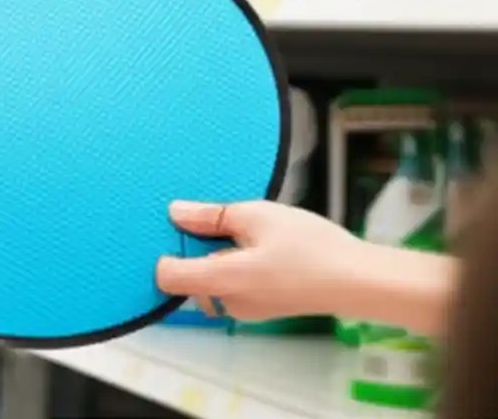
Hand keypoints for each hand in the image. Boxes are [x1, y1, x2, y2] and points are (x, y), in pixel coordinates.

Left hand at [155, 200, 362, 320]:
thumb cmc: (309, 246)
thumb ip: (212, 216)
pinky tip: (266, 248)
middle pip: (191, 276)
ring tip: (252, 232)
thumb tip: (174, 213)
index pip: (166, 278)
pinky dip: (240, 266)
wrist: (359, 281)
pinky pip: (235, 285)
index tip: (179, 231)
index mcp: (221, 280)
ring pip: (214, 279)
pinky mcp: (263, 309)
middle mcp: (228, 302)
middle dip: (199, 249)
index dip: (164, 253)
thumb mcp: (258, 216)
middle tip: (227, 223)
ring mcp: (246, 310)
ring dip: (222, 256)